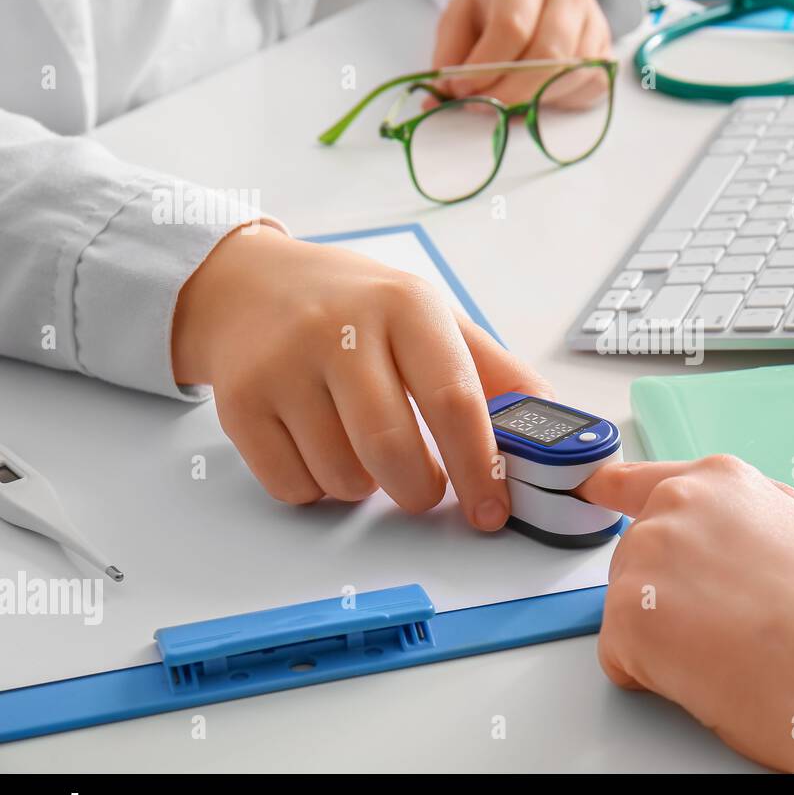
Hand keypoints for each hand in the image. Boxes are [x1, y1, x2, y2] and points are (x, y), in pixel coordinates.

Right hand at [172, 226, 549, 527]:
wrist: (248, 284)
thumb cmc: (356, 307)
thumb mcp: (431, 316)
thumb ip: (495, 371)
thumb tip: (554, 425)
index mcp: (405, 305)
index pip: (454, 399)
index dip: (480, 465)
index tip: (494, 509)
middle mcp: (340, 329)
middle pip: (393, 449)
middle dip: (421, 489)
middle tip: (427, 488)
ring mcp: (283, 365)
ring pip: (343, 476)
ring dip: (366, 486)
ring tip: (364, 446)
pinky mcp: (239, 402)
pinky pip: (294, 486)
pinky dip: (318, 487)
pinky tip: (319, 445)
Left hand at [432, 0, 611, 105]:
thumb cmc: (497, 0)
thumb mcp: (462, 13)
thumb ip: (449, 55)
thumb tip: (440, 101)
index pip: (512, 29)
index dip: (485, 67)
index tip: (461, 89)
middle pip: (547, 57)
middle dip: (510, 93)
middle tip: (481, 108)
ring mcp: (593, 24)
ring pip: (570, 77)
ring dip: (534, 102)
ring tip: (504, 106)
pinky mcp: (605, 51)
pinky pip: (589, 87)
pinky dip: (560, 102)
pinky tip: (536, 97)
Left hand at [578, 455, 793, 771]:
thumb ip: (753, 515)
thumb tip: (734, 528)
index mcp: (721, 482)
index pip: (636, 480)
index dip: (612, 495)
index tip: (591, 492)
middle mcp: (676, 507)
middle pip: (634, 557)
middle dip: (665, 594)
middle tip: (726, 625)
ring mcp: (647, 558)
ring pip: (627, 606)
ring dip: (661, 635)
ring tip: (726, 648)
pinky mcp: (629, 614)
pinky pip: (619, 654)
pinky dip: (650, 675)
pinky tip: (705, 672)